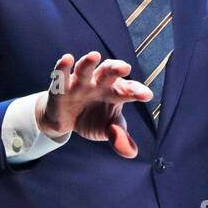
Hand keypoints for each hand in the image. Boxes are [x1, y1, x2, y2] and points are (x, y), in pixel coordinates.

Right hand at [34, 51, 151, 157]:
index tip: (147, 95)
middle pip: (109, 72)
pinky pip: (61, 76)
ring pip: (85, 69)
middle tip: (125, 67)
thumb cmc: (93, 119)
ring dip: (89, 63)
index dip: (137, 91)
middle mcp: (98, 83)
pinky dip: (62, 68)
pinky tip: (67, 59)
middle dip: (116, 69)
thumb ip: (119, 138)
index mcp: (115, 92)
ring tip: (95, 55)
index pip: (128, 90)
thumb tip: (132, 152)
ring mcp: (79, 83)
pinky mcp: (60, 88)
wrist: (66, 122)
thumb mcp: (107, 130)